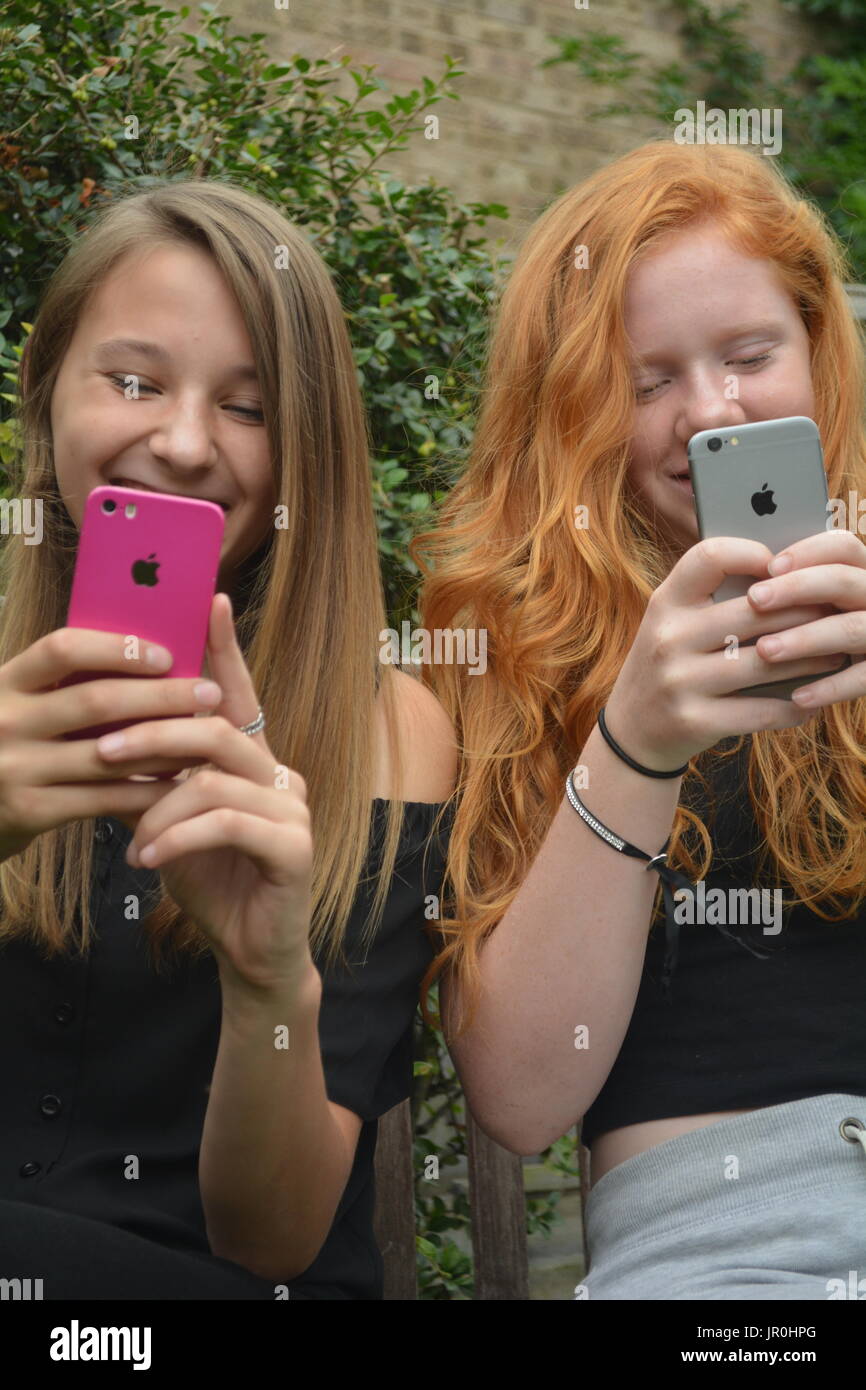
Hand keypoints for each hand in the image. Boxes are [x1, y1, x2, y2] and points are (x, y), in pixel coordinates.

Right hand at [0, 626, 221, 865]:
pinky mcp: (30, 810)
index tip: (167, 656)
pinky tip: (179, 784)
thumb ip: (69, 682)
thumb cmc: (18, 743)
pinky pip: (104, 797)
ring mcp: (16, 768)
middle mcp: (6, 720)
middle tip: (209, 694)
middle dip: (162, 696)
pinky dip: (147, 789)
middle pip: (96, 701)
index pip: (62, 649)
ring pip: (109, 754)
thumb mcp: (26, 703)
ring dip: (165, 746)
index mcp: (7, 681)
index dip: (118, 648)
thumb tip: (152, 655)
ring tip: (204, 741)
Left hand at [103, 594, 312, 992]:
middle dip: (155, 733)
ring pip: (216, 778)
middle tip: (103, 750)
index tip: (208, 598)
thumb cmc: (211, 879)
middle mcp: (281, 774)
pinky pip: (227, 823)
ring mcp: (294, 809)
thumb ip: (146, 780)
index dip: (225, 646)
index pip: (238, 692)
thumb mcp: (167, 822)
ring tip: (129, 833)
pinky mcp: (296, 848)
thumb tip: (98, 736)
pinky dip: (177, 838)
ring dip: (159, 803)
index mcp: (253, 761)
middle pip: (218, 728)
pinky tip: (147, 859)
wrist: (250, 950)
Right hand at [605, 535, 844, 771]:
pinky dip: (795, 706)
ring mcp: (679, 681)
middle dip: (804, 610)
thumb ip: (713, 598)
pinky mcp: (695, 720)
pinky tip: (810, 701)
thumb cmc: (670, 664)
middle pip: (754, 611)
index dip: (752, 554)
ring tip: (834, 654)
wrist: (632, 730)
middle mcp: (668, 637)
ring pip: (766, 661)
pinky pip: (761, 710)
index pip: (710, 557)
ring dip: (811, 659)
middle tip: (833, 612)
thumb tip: (787, 575)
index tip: (781, 568)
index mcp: (666, 602)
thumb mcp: (674, 623)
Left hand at [749, 527, 865, 709]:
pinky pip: (864, 678)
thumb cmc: (824, 635)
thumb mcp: (819, 606)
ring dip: (806, 639)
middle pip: (844, 580)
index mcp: (862, 574)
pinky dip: (830, 688)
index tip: (769, 566)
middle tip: (754, 598)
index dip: (807, 552)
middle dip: (797, 588)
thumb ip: (797, 593)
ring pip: (852, 628)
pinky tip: (798, 697)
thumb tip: (747, 588)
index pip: (843, 547)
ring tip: (765, 651)